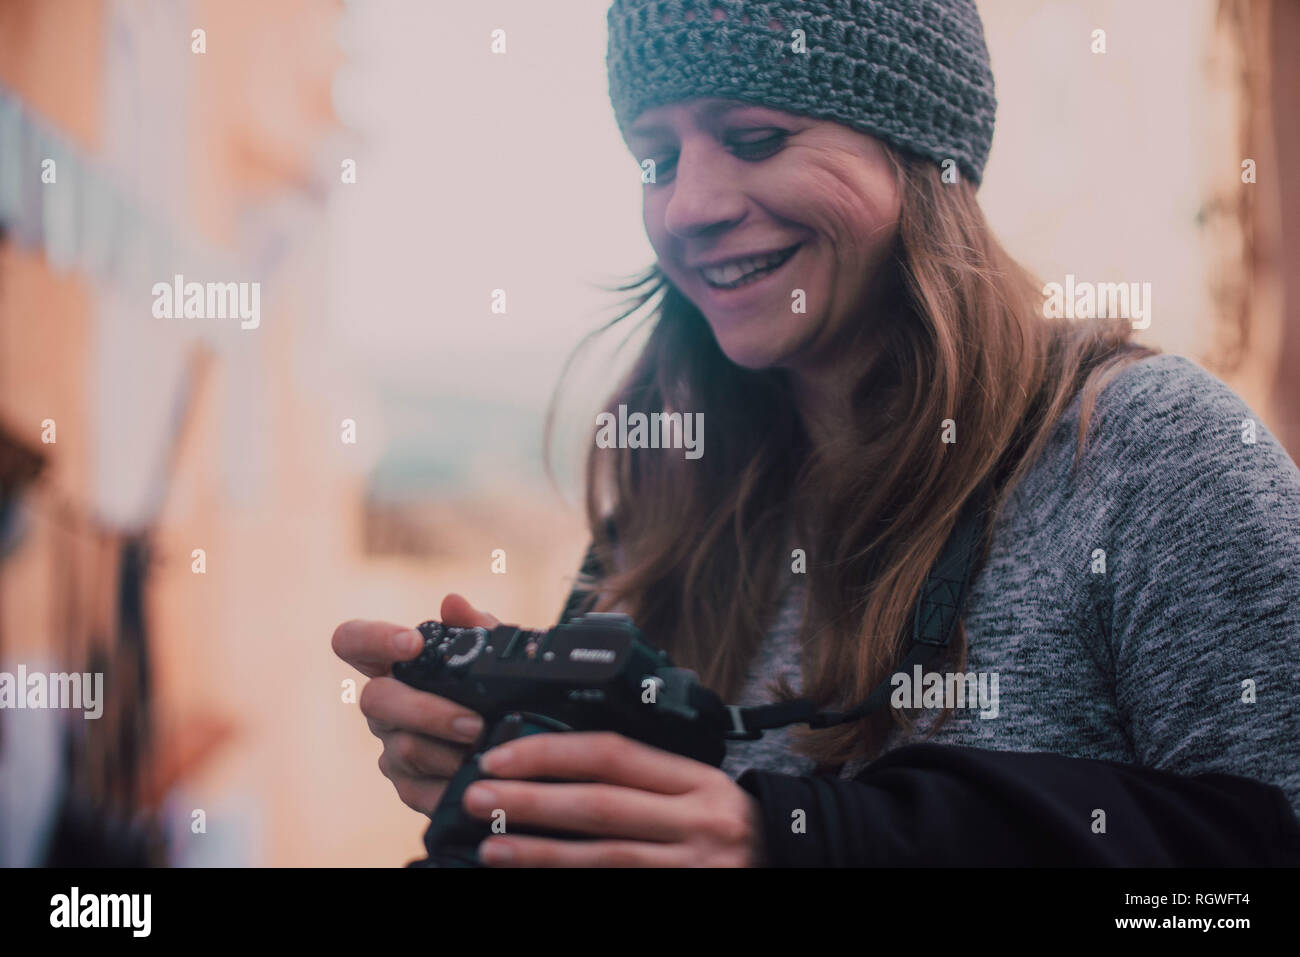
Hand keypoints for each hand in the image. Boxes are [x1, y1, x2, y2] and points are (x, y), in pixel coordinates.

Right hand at [332, 594, 497, 814]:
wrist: (524, 742)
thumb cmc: (499, 685)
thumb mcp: (496, 654)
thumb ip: (478, 626)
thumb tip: (453, 603)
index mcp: (394, 663)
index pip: (352, 640)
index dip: (372, 639)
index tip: (413, 643)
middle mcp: (384, 703)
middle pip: (374, 700)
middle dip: (426, 711)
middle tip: (473, 722)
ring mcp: (391, 745)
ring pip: (402, 748)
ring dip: (447, 751)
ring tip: (485, 749)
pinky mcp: (407, 784)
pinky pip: (417, 789)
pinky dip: (451, 784)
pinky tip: (476, 778)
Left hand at [464, 731, 766, 866]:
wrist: (790, 861)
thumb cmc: (727, 822)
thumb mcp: (699, 784)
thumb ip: (642, 773)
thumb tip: (555, 759)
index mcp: (697, 780)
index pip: (613, 755)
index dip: (550, 753)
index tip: (499, 756)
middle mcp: (697, 823)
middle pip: (600, 807)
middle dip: (531, 802)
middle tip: (477, 798)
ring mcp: (691, 869)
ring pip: (603, 860)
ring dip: (539, 854)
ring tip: (490, 848)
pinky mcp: (680, 901)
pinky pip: (616, 892)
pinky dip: (571, 885)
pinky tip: (531, 883)